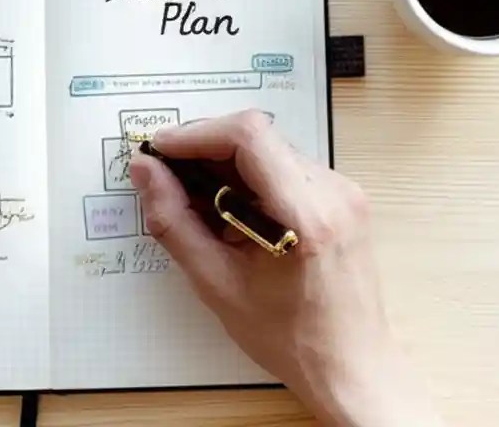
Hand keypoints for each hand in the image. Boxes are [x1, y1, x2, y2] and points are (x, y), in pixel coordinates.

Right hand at [128, 110, 441, 426]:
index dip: (196, 134)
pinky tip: (228, 210)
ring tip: (194, 199)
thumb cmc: (288, 338)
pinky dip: (249, 176)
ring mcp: (344, 191)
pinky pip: (286, 166)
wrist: (353, 366)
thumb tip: (145, 170)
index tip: (158, 151)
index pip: (250, 136)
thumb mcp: (216, 284)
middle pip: (258, 136)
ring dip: (224, 162)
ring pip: (270, 149)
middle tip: (165, 176)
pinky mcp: (343, 197)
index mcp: (308, 215)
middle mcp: (334, 191)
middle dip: (204, 147)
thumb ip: (174, 222)